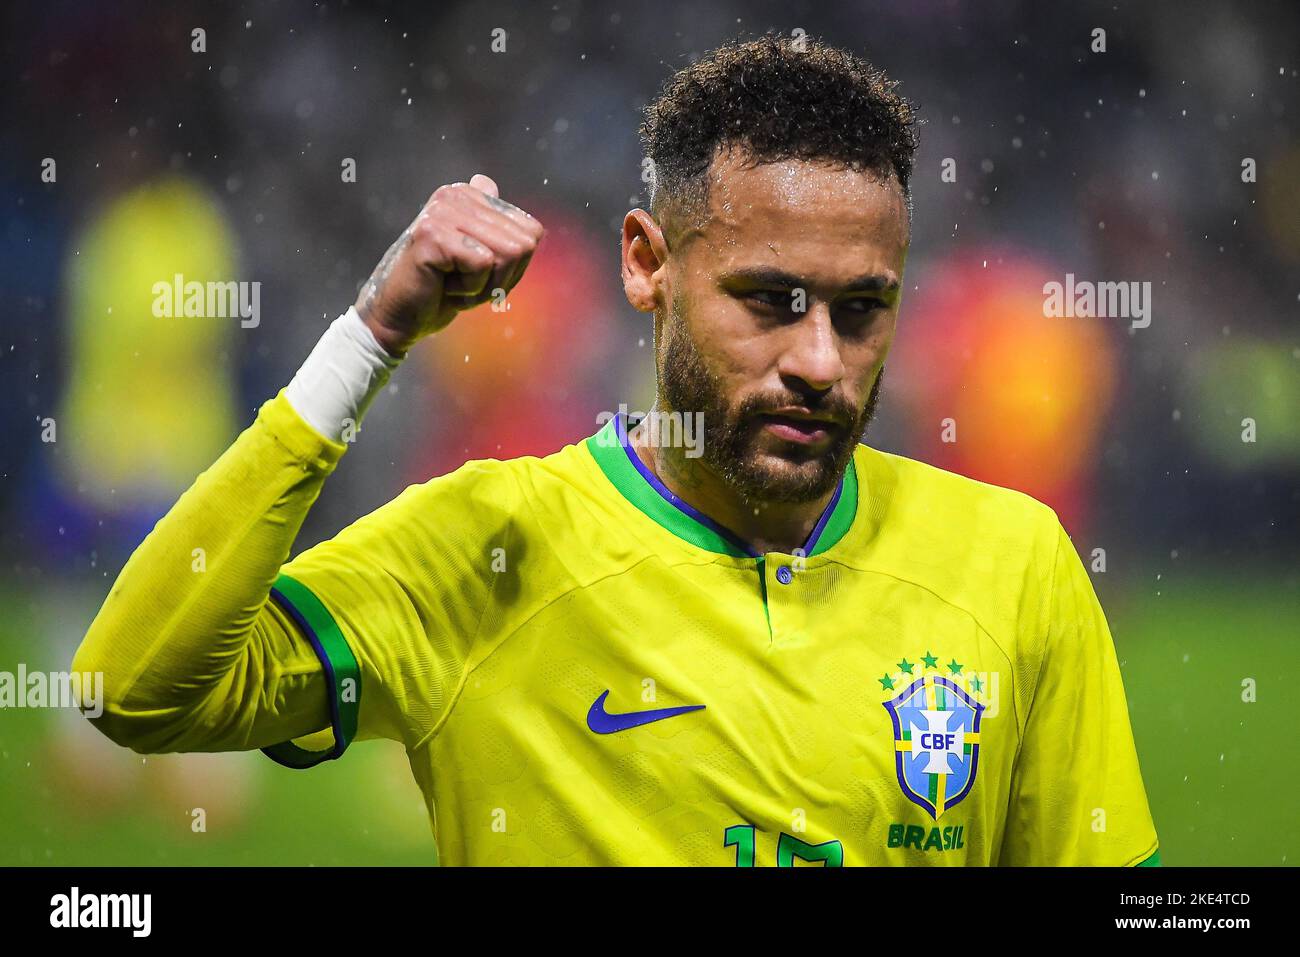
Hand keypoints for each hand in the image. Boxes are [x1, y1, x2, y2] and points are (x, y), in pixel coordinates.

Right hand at [354, 173, 543, 355]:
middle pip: (523, 244)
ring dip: (485, 285)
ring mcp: (441, 213)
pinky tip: (442, 286)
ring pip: (506, 254)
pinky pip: (482, 265)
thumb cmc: (442, 290)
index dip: (514, 267)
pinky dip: (468, 289)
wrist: (401, 317)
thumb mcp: (479, 258)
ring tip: (453, 284)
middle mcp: (454, 195)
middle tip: (465, 284)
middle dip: (502, 279)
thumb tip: (487, 181)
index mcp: (469, 196)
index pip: (531, 232)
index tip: (480, 274)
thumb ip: (493, 226)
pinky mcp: (432, 235)